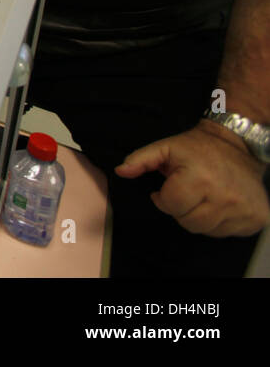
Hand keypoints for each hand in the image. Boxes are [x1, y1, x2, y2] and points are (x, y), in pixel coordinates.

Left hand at [116, 122, 269, 236]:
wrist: (238, 145)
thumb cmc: (199, 148)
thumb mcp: (166, 148)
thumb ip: (140, 160)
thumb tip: (121, 171)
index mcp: (199, 179)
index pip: (171, 206)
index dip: (164, 197)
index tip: (170, 187)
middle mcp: (224, 197)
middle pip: (188, 222)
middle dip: (181, 209)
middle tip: (187, 192)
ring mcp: (243, 210)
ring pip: (207, 230)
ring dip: (199, 217)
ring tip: (202, 196)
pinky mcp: (256, 218)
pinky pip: (226, 232)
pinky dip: (219, 222)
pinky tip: (219, 203)